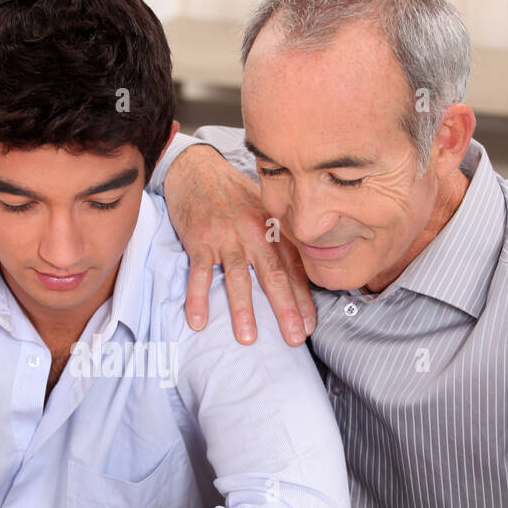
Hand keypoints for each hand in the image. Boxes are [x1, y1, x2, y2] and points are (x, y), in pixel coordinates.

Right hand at [163, 144, 315, 345]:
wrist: (198, 169)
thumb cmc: (233, 195)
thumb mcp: (264, 212)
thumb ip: (280, 239)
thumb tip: (299, 273)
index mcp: (273, 230)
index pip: (292, 269)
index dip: (302, 299)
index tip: (309, 326)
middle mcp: (254, 233)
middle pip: (272, 276)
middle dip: (285, 309)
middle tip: (293, 338)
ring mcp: (226, 237)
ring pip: (237, 277)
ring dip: (243, 309)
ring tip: (248, 338)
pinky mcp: (199, 239)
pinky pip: (199, 273)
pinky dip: (198, 297)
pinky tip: (199, 321)